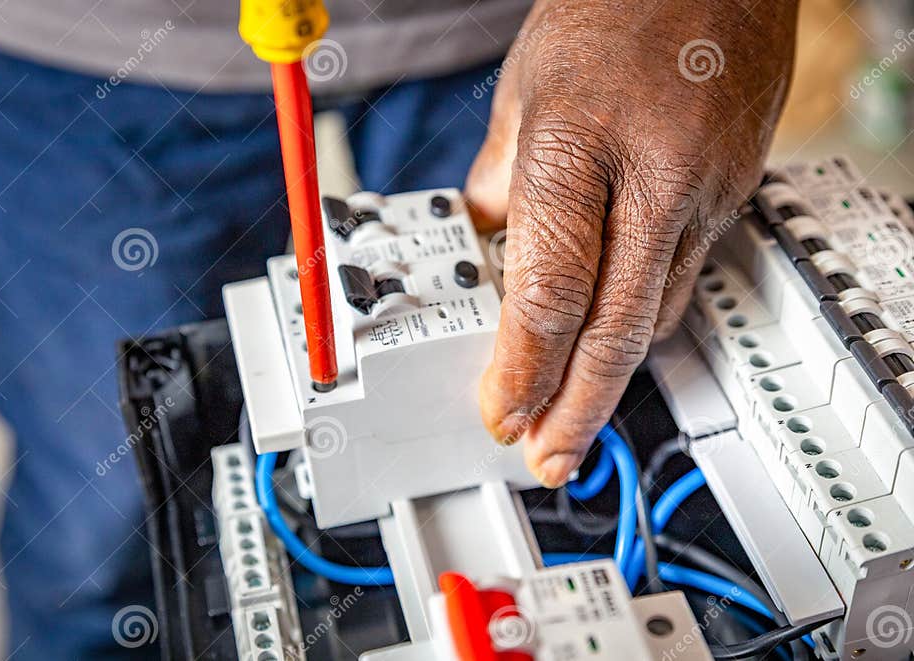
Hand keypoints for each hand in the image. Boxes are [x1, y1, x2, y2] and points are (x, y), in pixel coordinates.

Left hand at [467, 0, 797, 486]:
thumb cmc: (612, 12)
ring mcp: (703, 189)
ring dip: (611, 378)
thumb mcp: (524, 94)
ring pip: (656, 316)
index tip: (500, 410)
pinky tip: (613, 343)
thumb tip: (484, 251)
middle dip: (575, 411)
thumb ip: (500, 185)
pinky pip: (684, 281)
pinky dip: (643, 324)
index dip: (522, 370)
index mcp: (576, 145)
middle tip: (547, 456)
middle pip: (614, 330)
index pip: (547, 292)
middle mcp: (650, 176)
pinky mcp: (733, 195)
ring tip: (572, 413)